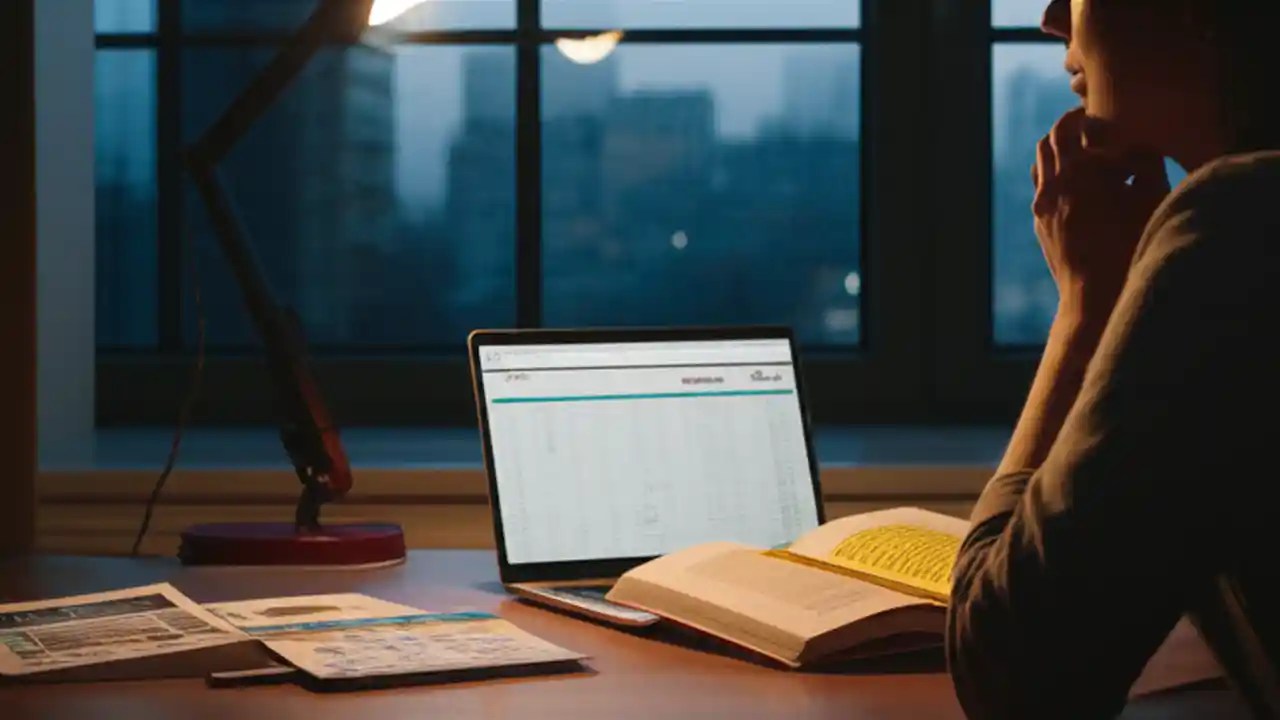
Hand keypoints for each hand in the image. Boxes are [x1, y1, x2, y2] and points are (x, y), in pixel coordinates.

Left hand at [1032, 107, 1169, 326]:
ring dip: (1059, 156)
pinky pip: (1043, 191)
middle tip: (1090, 131)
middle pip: (1047, 143)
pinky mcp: (1041, 226)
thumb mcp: (1152, 197)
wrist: (1095, 296)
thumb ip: (1146, 161)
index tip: (1097, 115)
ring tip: (1085, 159)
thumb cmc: (1131, 245)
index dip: (1080, 116)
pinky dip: (1056, 180)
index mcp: (1075, 172)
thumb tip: (1138, 142)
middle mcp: (1051, 187)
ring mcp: (1041, 208)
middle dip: (1067, 132)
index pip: (1065, 127)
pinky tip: (1081, 190)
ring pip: (1041, 166)